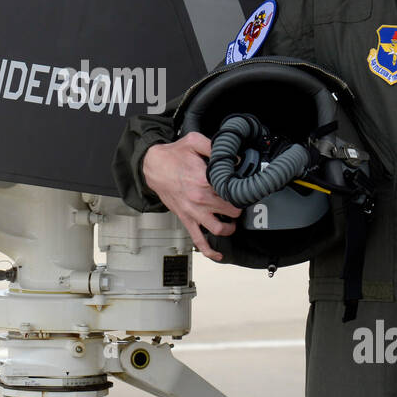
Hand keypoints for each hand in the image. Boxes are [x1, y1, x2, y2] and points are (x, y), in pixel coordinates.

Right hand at [142, 133, 243, 261]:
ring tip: (233, 221)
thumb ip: (215, 147)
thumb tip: (234, 156)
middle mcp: (199, 198)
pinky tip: (218, 254)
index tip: (245, 187)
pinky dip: (209, 251)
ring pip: (219, 228)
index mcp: (203, 180)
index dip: (242, 189)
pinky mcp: (186, 219)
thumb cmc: (172, 156)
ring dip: (230, 228)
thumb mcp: (194, 142)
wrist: (152, 166)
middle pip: (231, 210)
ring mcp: (193, 212)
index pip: (232, 190)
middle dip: (240, 207)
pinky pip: (198, 240)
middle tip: (242, 202)